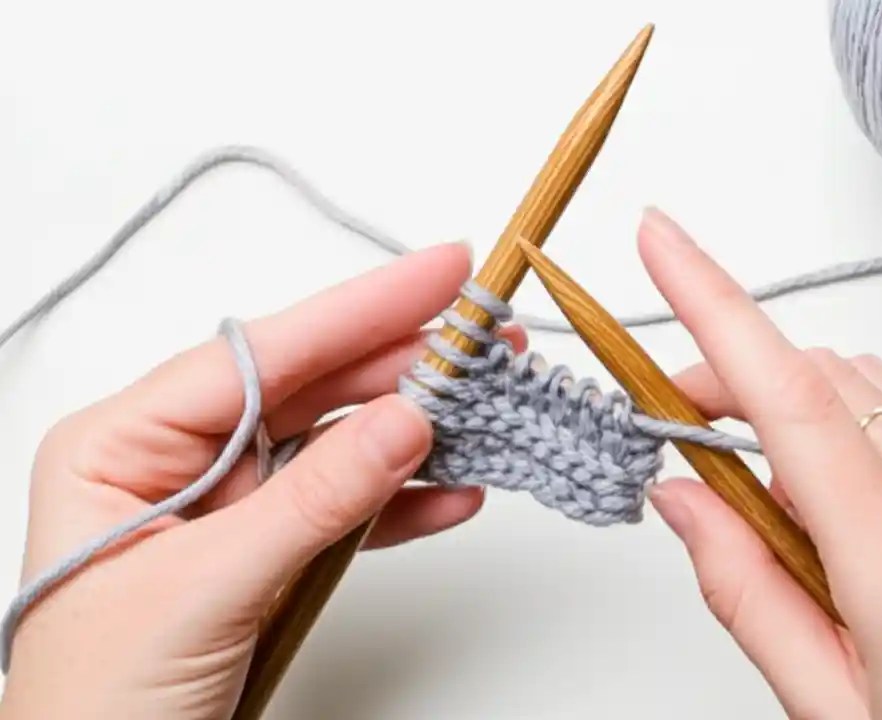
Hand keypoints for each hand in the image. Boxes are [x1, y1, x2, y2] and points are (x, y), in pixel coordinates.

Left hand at [0, 242, 525, 718]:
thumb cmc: (95, 707)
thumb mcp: (204, 590)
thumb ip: (312, 500)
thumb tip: (404, 422)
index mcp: (122, 445)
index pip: (259, 356)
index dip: (357, 309)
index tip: (438, 273)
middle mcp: (176, 465)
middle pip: (309, 390)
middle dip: (401, 365)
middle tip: (484, 339)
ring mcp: (228, 512)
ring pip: (339, 447)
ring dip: (416, 434)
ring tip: (487, 406)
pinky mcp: (270, 559)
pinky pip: (349, 514)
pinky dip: (405, 507)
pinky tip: (454, 493)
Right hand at [637, 208, 881, 719]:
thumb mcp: (832, 707)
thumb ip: (745, 590)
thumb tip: (683, 495)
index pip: (792, 401)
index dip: (714, 309)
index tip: (664, 246)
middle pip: (829, 380)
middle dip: (746, 387)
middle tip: (701, 444)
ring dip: (819, 416)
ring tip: (812, 516)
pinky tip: (878, 500)